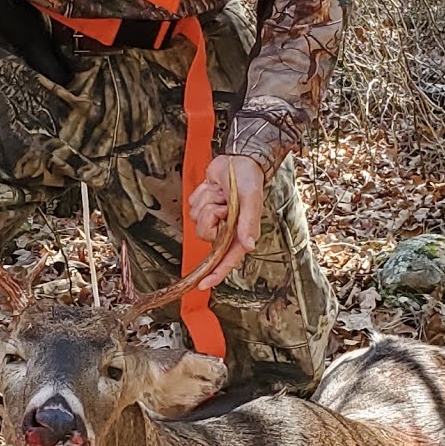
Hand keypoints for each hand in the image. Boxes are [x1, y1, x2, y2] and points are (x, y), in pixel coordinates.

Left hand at [186, 153, 264, 290]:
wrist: (238, 160)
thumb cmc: (250, 179)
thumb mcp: (252, 199)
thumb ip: (249, 223)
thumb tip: (248, 246)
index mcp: (240, 233)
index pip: (227, 259)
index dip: (216, 274)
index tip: (204, 285)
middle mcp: (226, 229)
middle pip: (205, 234)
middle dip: (211, 215)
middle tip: (224, 202)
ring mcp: (214, 218)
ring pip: (196, 219)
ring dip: (207, 202)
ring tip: (220, 193)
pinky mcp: (203, 206)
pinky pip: (192, 206)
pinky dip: (201, 195)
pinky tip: (213, 188)